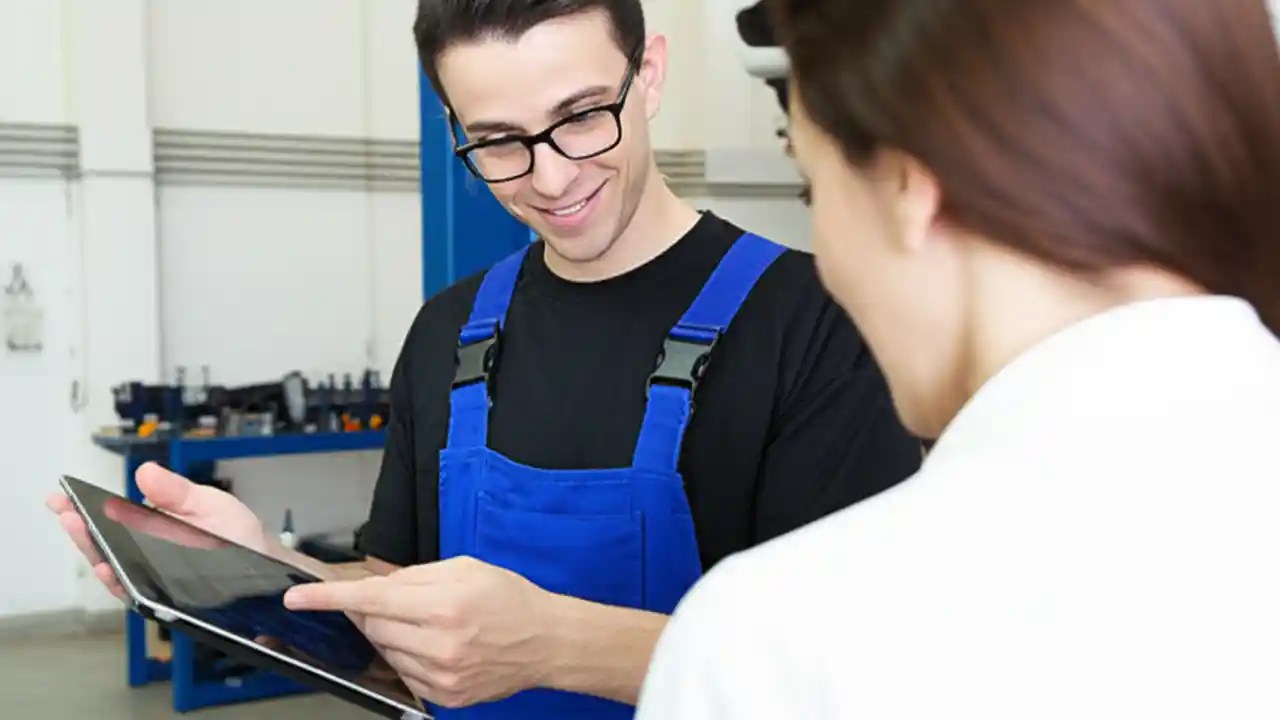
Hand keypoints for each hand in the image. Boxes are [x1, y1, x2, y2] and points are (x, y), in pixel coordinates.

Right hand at [46, 462, 269, 600]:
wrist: (266, 564)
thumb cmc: (237, 534)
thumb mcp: (209, 504)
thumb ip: (176, 492)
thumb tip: (144, 472)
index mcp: (153, 524)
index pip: (111, 517)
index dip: (84, 508)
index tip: (62, 496)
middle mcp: (146, 552)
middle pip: (105, 543)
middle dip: (81, 529)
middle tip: (64, 512)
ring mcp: (153, 575)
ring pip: (115, 568)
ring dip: (94, 554)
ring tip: (83, 537)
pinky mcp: (164, 598)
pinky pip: (136, 592)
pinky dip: (119, 581)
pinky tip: (109, 569)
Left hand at [282, 556, 554, 708]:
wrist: (547, 642)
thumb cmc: (511, 599)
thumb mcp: (466, 568)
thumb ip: (415, 575)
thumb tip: (375, 585)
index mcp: (445, 605)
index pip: (371, 600)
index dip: (329, 598)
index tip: (298, 598)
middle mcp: (440, 644)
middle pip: (374, 626)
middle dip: (374, 611)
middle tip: (403, 602)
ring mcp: (441, 676)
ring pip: (385, 651)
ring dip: (393, 634)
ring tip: (428, 624)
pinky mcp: (445, 696)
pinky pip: (403, 673)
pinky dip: (408, 656)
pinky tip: (435, 645)